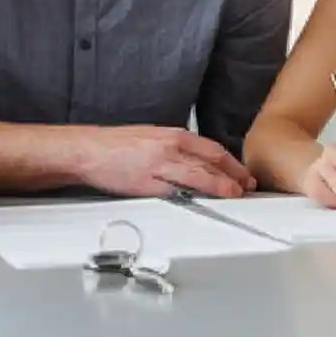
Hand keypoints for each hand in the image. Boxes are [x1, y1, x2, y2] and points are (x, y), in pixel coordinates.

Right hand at [78, 126, 255, 198]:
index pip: (212, 149)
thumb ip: (175, 147)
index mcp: (172, 134)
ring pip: (198, 176)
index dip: (231, 163)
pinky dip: (192, 196)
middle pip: (210, 161)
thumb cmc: (117, 144)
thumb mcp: (152, 136)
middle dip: (233, 175)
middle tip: (247, 186)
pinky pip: (174, 191)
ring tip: (234, 194)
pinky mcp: (146, 184)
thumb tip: (196, 160)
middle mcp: (169, 147)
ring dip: (220, 186)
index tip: (243, 173)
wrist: (88, 150)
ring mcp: (158, 166)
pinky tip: (203, 202)